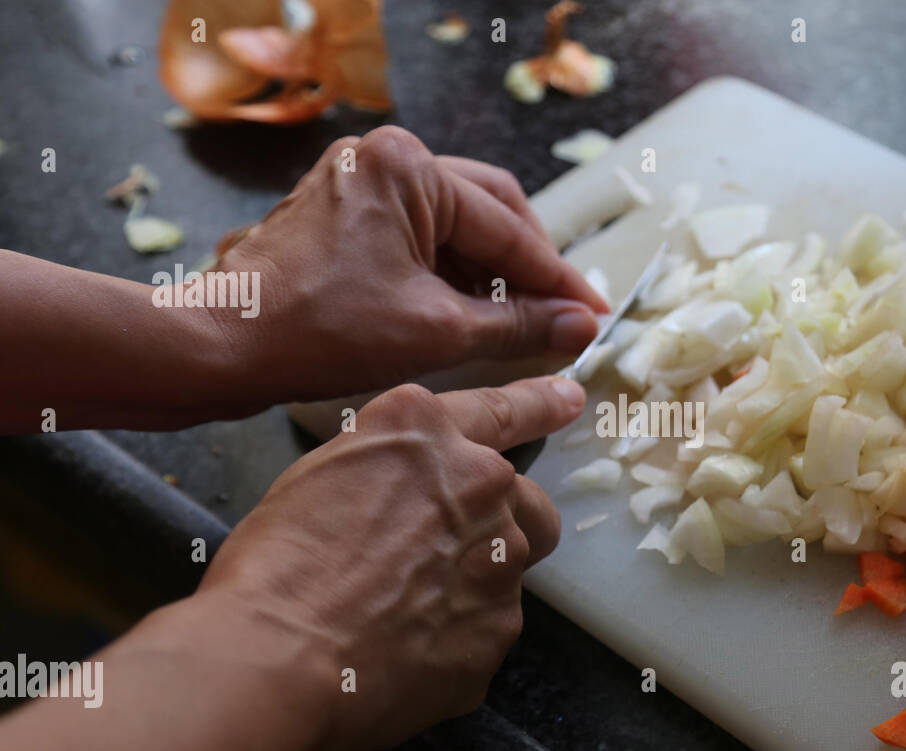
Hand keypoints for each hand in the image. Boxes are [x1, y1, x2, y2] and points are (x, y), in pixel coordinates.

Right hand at [196, 376, 584, 750]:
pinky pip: (486, 628)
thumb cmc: (272, 569)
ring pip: (506, 567)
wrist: (275, 662)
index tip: (569, 399)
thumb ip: (387, 471)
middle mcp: (479, 483)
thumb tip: (405, 497)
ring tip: (397, 617)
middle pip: (521, 499)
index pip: (500, 407)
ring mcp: (500, 558)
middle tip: (436, 559)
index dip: (537, 404)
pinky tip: (401, 656)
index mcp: (425, 433)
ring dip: (469, 585)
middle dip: (495, 523)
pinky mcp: (502, 627)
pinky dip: (455, 640)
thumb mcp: (317, 479)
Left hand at [207, 126, 606, 406]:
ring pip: (454, 225)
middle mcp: (382, 159)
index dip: (556, 280)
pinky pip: (418, 236)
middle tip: (562, 317)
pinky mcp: (344, 213)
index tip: (592, 315)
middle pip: (488, 210)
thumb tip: (578, 326)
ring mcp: (359, 183)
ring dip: (490, 274)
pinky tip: (473, 314)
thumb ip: (517, 324)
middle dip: (526, 268)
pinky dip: (450, 275)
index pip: (507, 228)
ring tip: (522, 324)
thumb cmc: (317, 332)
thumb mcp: (436, 331)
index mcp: (407, 168)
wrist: (224, 346)